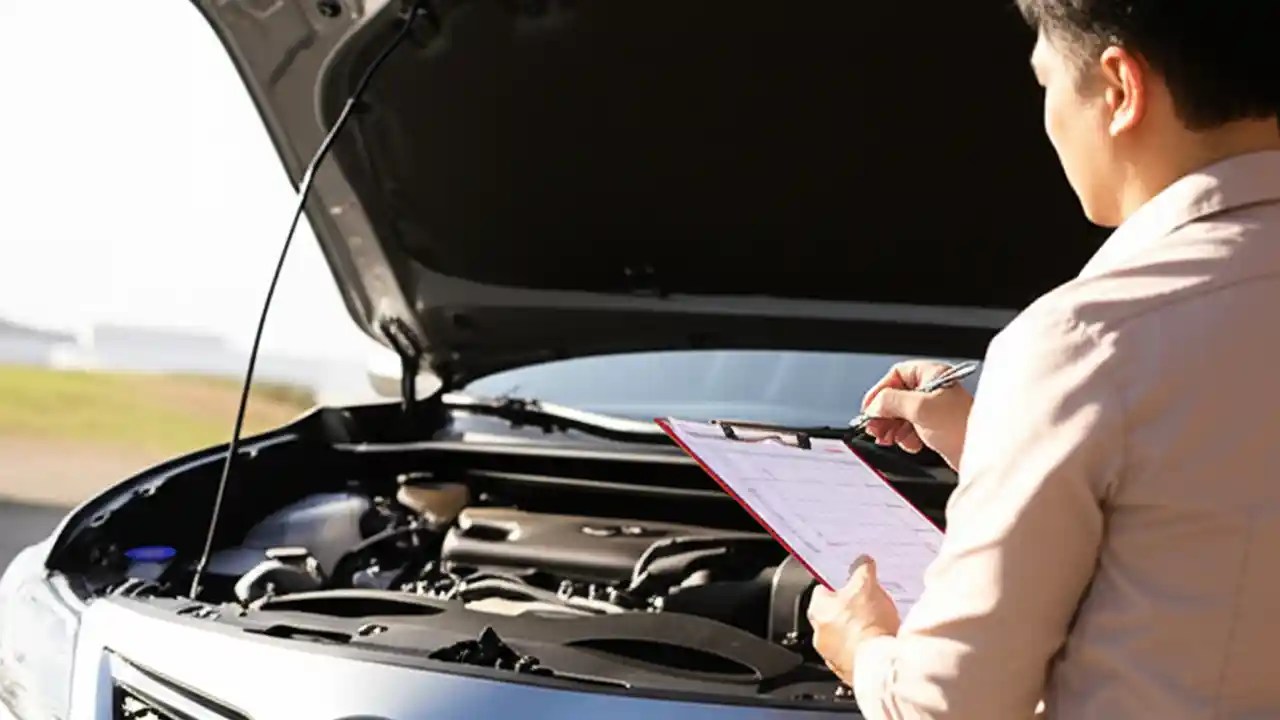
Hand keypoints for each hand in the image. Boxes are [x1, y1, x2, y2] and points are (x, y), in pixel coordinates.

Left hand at [807, 556, 899, 682]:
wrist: (880, 663)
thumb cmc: (867, 624)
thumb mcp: (867, 586)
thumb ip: (862, 569)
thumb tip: (862, 561)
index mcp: (817, 608)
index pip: (823, 588)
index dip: (841, 583)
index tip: (854, 582)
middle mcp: (818, 633)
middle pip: (834, 612)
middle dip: (850, 607)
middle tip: (869, 602)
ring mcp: (830, 654)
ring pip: (843, 634)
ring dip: (856, 629)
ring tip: (877, 624)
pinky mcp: (845, 670)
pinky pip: (852, 653)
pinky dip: (862, 648)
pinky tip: (877, 642)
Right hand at [861, 360, 973, 469]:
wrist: (984, 454)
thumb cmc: (962, 426)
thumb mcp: (920, 408)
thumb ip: (892, 401)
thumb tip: (873, 405)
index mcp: (932, 375)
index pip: (896, 375)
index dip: (880, 390)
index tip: (869, 407)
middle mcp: (933, 389)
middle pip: (896, 396)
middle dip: (883, 413)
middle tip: (874, 426)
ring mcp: (934, 409)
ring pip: (900, 414)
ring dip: (891, 428)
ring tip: (887, 438)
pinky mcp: (935, 427)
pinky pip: (909, 429)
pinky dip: (904, 437)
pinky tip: (909, 444)